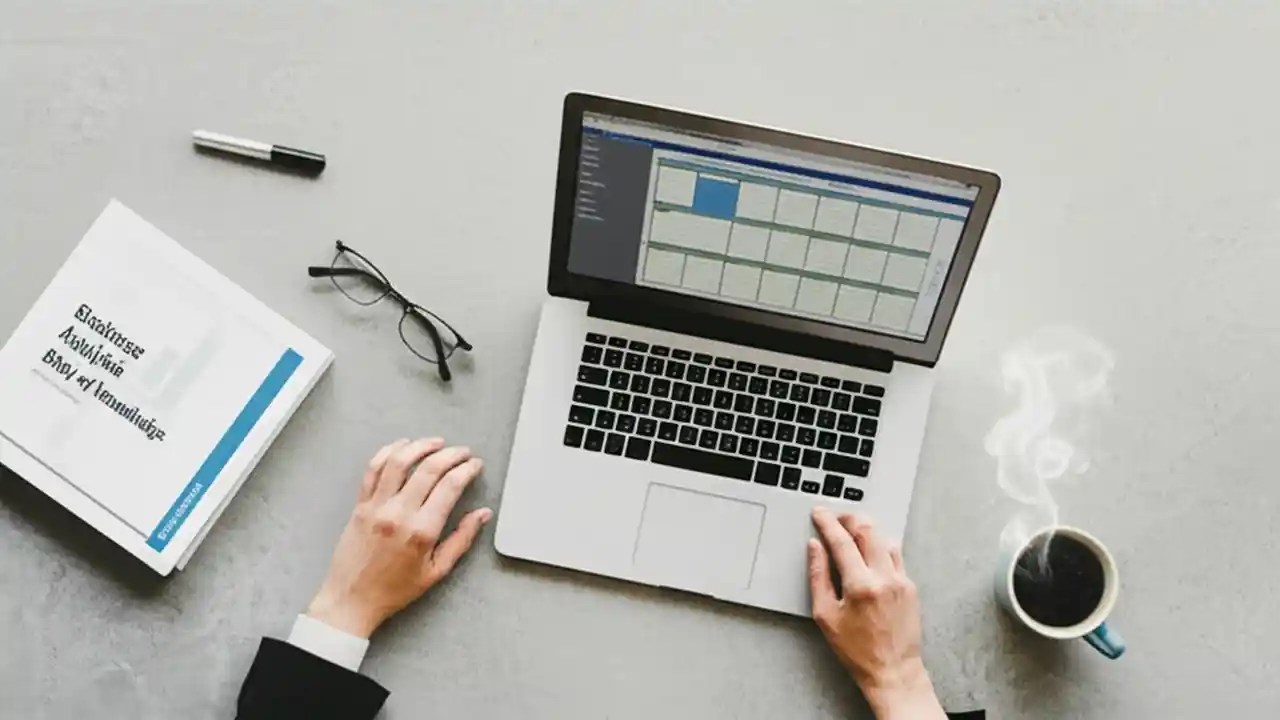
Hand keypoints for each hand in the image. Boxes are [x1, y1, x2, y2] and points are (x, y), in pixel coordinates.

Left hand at [306, 438, 491, 637]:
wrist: (351, 600)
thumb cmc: (395, 590)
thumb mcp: (437, 571)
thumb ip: (462, 539)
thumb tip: (483, 514)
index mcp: (422, 531)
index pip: (450, 487)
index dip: (467, 470)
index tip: (475, 465)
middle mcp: (398, 514)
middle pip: (428, 469)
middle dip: (451, 454)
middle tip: (462, 452)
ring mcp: (376, 507)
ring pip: (399, 462)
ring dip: (420, 446)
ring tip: (436, 442)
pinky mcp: (360, 505)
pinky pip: (373, 470)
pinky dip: (388, 452)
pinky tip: (402, 446)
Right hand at [808, 508, 944, 719]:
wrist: (893, 671)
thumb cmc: (857, 650)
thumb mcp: (826, 615)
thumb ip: (818, 576)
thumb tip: (815, 548)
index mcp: (860, 585)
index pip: (841, 540)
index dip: (827, 522)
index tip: (820, 513)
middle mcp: (885, 578)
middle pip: (868, 529)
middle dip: (849, 518)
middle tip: (836, 518)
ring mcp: (902, 580)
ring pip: (884, 538)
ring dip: (867, 530)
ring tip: (852, 533)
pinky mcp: (911, 586)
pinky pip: (896, 555)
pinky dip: (881, 547)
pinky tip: (870, 553)